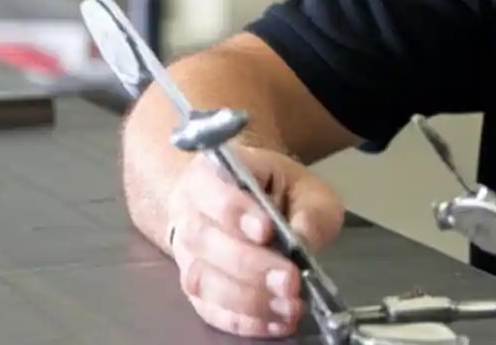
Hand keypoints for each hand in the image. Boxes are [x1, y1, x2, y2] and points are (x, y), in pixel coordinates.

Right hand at [165, 146, 344, 338]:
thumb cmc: (277, 192)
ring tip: (289, 306)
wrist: (245, 206)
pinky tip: (275, 322)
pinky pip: (208, 310)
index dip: (236, 211)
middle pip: (206, 240)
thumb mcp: (306, 188)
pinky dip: (242, 321)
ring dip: (248, 300)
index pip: (213, 189)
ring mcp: (186, 254)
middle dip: (251, 266)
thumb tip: (301, 242)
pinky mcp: (193, 288)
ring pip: (203, 280)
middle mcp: (188, 212)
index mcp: (211, 174)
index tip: (267, 231)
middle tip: (290, 280)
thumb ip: (309, 211)